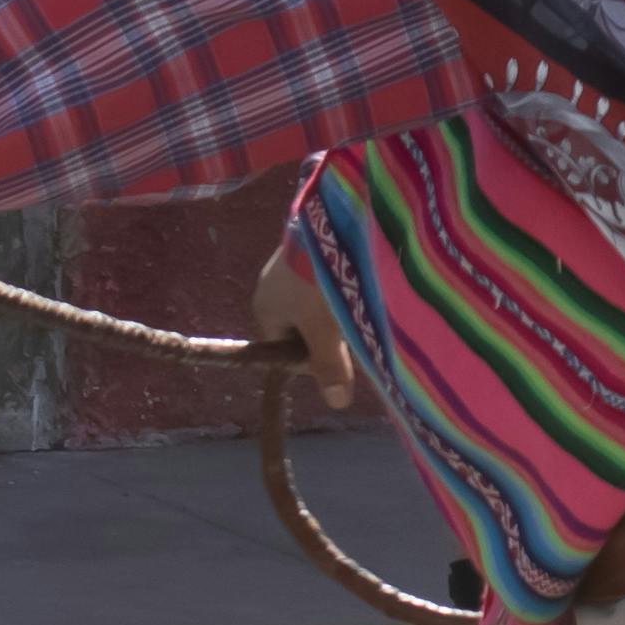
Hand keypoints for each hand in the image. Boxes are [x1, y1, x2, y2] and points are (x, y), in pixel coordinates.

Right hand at [250, 248, 359, 406]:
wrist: (329, 221)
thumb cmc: (318, 282)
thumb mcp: (325, 329)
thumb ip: (330, 366)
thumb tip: (337, 403)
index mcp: (265, 310)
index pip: (286, 351)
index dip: (313, 361)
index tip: (341, 359)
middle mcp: (272, 288)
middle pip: (303, 329)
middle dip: (328, 338)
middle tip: (354, 335)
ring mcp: (290, 265)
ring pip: (316, 305)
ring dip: (337, 313)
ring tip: (359, 312)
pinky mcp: (312, 250)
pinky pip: (324, 281)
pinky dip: (340, 290)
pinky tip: (358, 288)